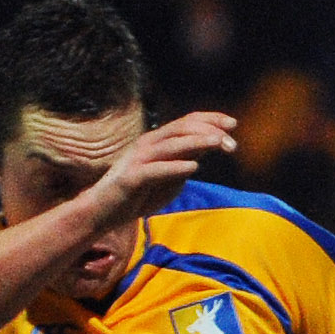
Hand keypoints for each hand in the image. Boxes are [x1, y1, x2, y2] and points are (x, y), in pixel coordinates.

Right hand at [94, 110, 237, 222]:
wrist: (102, 212)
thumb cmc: (136, 196)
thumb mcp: (167, 180)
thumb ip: (183, 165)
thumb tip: (203, 155)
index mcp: (157, 142)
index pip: (186, 123)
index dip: (210, 120)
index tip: (232, 124)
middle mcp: (148, 145)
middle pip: (181, 129)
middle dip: (209, 131)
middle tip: (232, 142)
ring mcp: (138, 159)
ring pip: (171, 145)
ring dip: (197, 143)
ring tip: (218, 143)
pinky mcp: (131, 178)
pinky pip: (155, 170)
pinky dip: (175, 167)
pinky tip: (193, 167)